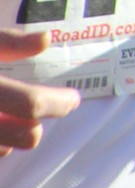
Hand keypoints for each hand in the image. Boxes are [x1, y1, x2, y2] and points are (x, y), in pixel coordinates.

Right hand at [0, 30, 77, 155]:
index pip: (31, 104)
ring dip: (17, 136)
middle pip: (26, 135)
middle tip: (56, 107)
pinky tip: (1, 125)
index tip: (73, 99)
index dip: (59, 103)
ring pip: (5, 149)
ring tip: (22, 119)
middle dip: (41, 123)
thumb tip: (47, 38)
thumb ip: (10, 42)